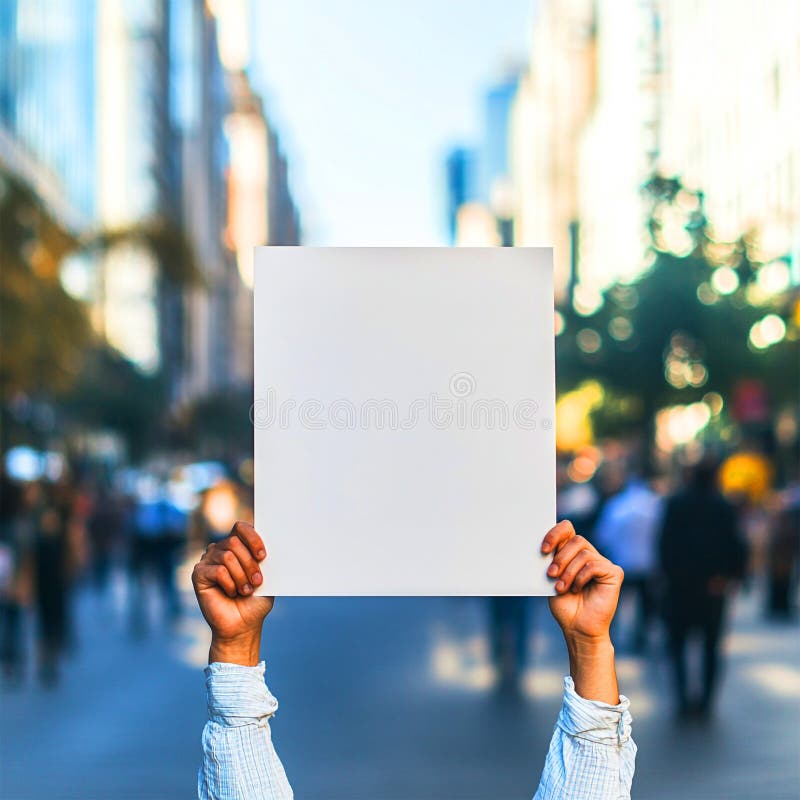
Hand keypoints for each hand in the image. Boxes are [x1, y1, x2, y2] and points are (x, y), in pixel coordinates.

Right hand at [192, 522, 272, 665]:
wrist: (243, 625)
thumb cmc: (256, 601)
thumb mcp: (267, 577)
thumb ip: (264, 559)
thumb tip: (272, 544)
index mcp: (237, 547)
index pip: (241, 527)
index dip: (253, 538)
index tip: (263, 556)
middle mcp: (220, 550)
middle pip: (234, 542)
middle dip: (250, 563)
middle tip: (257, 581)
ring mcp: (208, 561)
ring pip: (228, 556)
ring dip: (242, 576)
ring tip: (245, 591)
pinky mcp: (198, 575)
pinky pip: (218, 571)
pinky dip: (230, 584)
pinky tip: (231, 593)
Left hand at [542, 520, 623, 642]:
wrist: (577, 628)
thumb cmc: (565, 605)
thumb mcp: (552, 577)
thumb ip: (552, 558)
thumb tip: (544, 543)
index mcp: (574, 553)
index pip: (567, 529)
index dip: (555, 533)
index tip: (543, 550)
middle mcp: (590, 555)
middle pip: (576, 539)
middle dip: (560, 557)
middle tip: (550, 574)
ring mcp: (603, 563)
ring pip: (583, 553)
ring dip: (568, 571)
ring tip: (561, 587)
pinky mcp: (614, 573)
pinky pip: (594, 565)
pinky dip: (581, 577)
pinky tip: (577, 589)